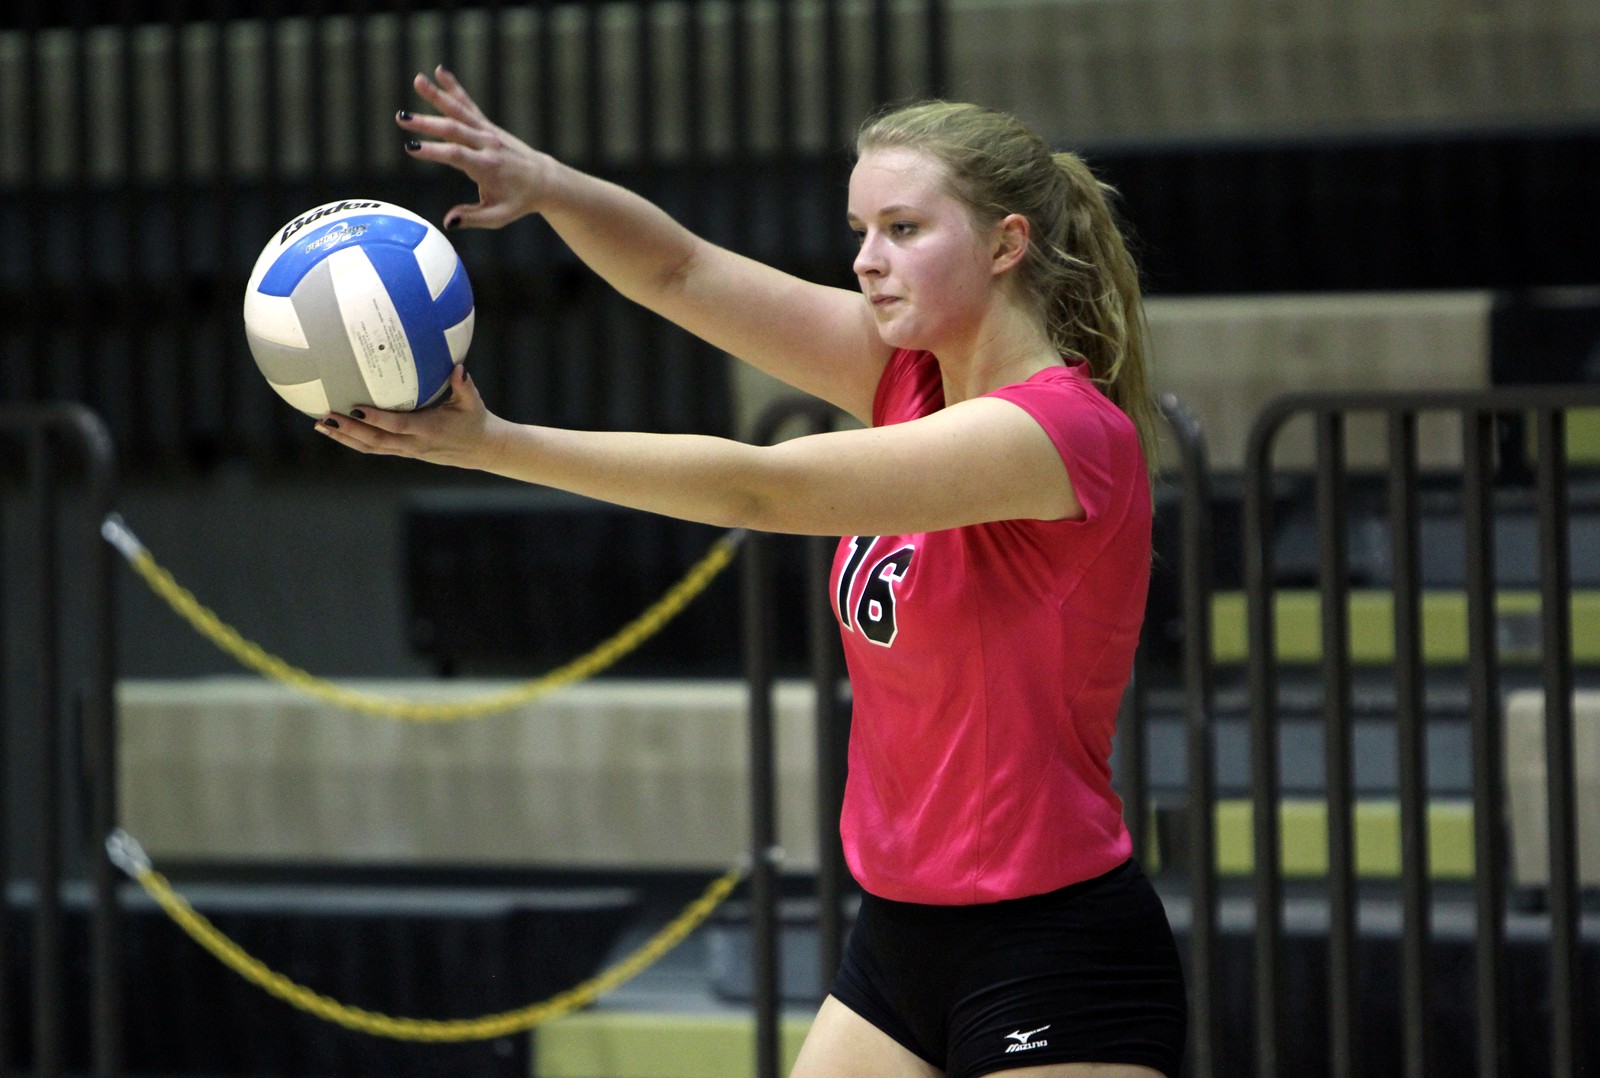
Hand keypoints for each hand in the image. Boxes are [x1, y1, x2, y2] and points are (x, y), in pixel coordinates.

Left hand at [315, 364, 502, 469]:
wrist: (481, 450)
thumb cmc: (475, 421)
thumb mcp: (472, 402)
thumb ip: (463, 384)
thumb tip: (458, 366)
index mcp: (429, 430)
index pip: (397, 426)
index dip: (377, 419)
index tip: (356, 409)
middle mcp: (414, 444)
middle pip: (376, 441)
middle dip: (349, 430)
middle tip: (326, 417)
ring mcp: (408, 451)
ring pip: (371, 448)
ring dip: (345, 438)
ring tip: (321, 425)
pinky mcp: (404, 453)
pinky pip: (375, 449)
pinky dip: (355, 441)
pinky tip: (338, 432)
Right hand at [397, 65, 551, 229]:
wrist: (543, 180)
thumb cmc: (518, 201)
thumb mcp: (498, 216)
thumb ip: (472, 218)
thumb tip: (447, 222)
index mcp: (487, 167)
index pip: (457, 156)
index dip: (435, 151)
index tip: (412, 148)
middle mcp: (487, 145)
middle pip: (454, 130)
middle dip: (427, 123)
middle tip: (402, 118)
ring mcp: (487, 132)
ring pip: (460, 111)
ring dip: (437, 96)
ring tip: (417, 80)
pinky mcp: (487, 126)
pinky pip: (468, 105)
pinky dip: (454, 88)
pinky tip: (439, 72)